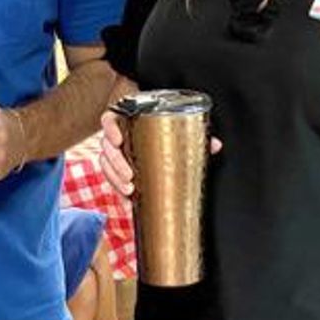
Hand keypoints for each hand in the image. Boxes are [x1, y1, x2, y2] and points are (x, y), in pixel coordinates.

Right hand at [97, 109, 223, 195]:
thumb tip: (214, 145)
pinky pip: (111, 179)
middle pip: (106, 146)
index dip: (109, 129)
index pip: (109, 119)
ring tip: (129, 190)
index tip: (118, 140)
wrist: (160, 141)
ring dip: (114, 178)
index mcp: (127, 120)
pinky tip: (128, 200)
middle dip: (116, 163)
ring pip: (105, 164)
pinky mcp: (116, 170)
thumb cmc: (166, 132)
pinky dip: (118, 190)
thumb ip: (195, 136)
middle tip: (129, 176)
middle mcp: (117, 136)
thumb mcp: (179, 132)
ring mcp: (114, 153)